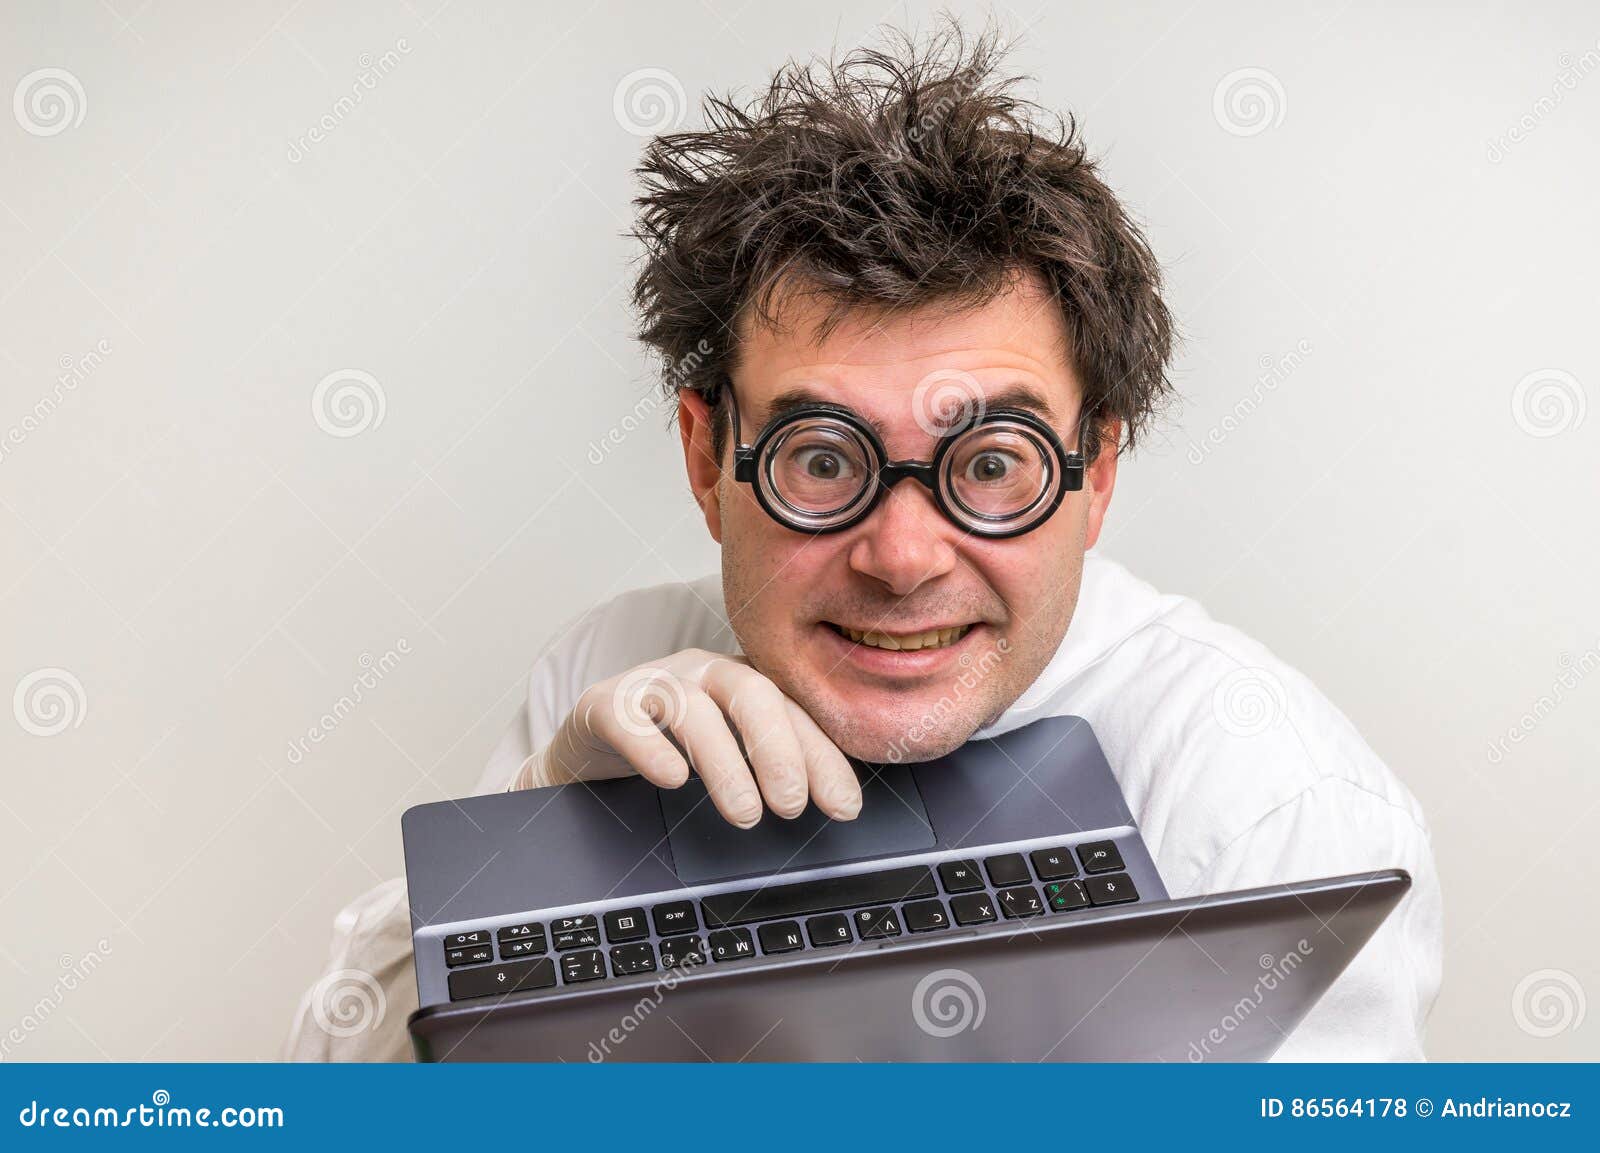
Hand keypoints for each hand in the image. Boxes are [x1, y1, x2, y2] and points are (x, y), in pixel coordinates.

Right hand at [512, 649, 862, 826]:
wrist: (591, 739)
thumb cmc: (674, 747)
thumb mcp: (731, 752)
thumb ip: (774, 768)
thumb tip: (835, 809)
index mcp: (746, 680)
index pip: (795, 711)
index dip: (823, 757)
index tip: (844, 807)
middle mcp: (704, 671)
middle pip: (752, 692)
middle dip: (779, 750)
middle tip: (792, 807)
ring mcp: (653, 682)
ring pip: (692, 707)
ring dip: (724, 763)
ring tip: (745, 815)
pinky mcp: (604, 702)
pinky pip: (626, 716)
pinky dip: (651, 747)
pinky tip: (672, 779)